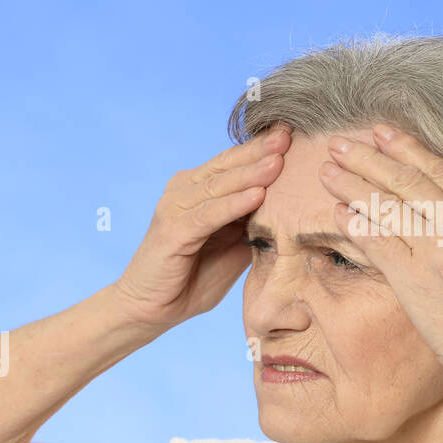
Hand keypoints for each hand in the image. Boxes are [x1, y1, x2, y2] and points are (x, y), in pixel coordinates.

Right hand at [113, 123, 291, 327]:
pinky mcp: (172, 231)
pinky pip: (208, 214)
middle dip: (260, 151)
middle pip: (226, 165)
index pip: (232, 162)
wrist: (149, 309)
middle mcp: (182, 192)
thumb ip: (252, 226)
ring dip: (250, 174)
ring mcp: (174, 209)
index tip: (293, 133)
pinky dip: (233, 205)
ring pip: (219, 186)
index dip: (261, 148)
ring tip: (280, 161)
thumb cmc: (190, 280)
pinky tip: (257, 196)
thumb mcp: (232, 248)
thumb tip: (292, 210)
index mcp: (196, 191)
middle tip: (290, 135)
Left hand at [320, 123, 442, 385]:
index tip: (382, 133)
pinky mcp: (412, 277)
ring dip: (352, 185)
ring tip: (327, 171)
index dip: (407, 149)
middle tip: (339, 144)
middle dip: (369, 158)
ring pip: (385, 206)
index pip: (440, 170)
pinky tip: (335, 212)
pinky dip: (354, 223)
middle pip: (405, 180)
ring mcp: (435, 248)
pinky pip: (376, 241)